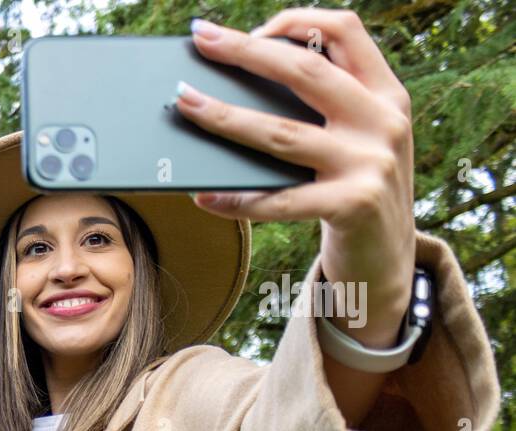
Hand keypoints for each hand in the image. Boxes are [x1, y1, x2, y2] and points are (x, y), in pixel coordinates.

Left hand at [174, 8, 416, 342]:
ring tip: (185, 103)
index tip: (248, 30)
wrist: (388, 263)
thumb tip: (238, 89)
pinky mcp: (353, 205)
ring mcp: (371, 163)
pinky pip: (279, 200)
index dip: (295, 21)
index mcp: (386, 94)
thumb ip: (324, 110)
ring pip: (281, 133)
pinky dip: (236, 199)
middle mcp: (383, 121)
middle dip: (245, 51)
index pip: (345, 31)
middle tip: (201, 38)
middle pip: (305, 70)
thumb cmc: (353, 193)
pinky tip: (204, 196)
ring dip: (225, 116)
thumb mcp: (356, 141)